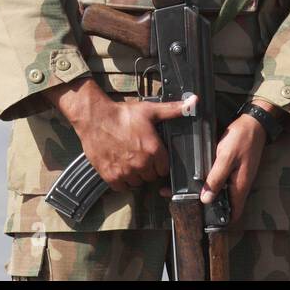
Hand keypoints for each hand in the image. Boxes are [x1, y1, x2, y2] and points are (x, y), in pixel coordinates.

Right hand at [52, 78, 190, 191]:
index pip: (164, 168)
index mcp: (154, 150)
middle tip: (140, 156)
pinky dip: (122, 181)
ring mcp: (126, 172)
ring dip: (135, 176)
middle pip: (151, 177)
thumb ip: (173, 109)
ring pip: (137, 183)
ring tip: (129, 161)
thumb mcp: (150, 110)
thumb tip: (194, 102)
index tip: (153, 155)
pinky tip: (120, 168)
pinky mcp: (111, 176)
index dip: (159, 162)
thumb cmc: (123, 114)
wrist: (95, 118)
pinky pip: (122, 188)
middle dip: (148, 169)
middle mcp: (142, 164)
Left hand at [195, 106, 268, 223]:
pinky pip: (221, 181)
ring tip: (186, 192)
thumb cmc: (241, 139)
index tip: (202, 223)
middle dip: (208, 208)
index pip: (233, 215)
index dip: (220, 222)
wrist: (253, 122)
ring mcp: (237, 177)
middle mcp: (239, 185)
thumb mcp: (226, 157)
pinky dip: (210, 182)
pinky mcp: (233, 169)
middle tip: (185, 204)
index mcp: (240, 187)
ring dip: (208, 195)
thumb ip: (216, 178)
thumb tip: (206, 200)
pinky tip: (198, 178)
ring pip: (221, 193)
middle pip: (224, 205)